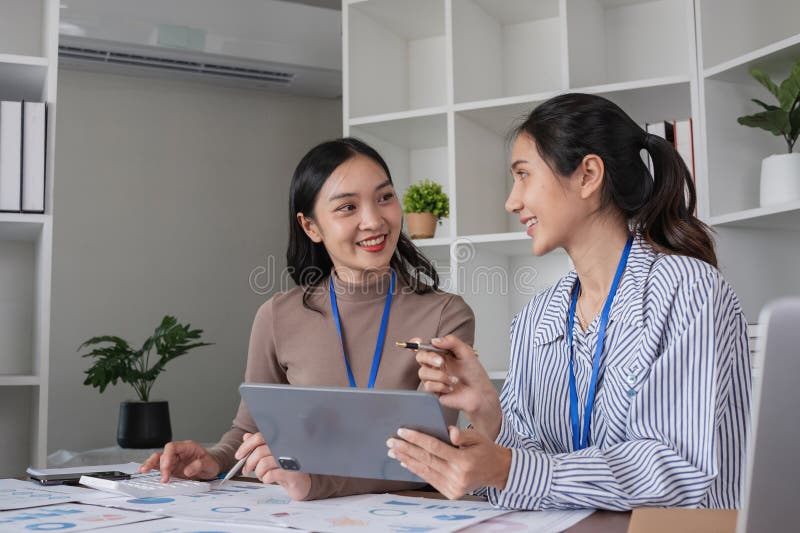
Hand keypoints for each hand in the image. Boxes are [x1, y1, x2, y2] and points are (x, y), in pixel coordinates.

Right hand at [138, 440, 220, 482]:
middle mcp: (178, 452)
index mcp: (187, 447)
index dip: (167, 456)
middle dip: (158, 464)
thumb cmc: (210, 463)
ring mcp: (173, 460)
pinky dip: (152, 469)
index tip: (166, 468)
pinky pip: (159, 466)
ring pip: (158, 459)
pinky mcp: (171, 468)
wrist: (212, 467)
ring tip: (143, 470)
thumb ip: (199, 465)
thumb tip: (187, 470)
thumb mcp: (209, 464)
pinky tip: (145, 471)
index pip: (172, 447)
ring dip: (150, 465)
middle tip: (158, 475)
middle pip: (163, 453)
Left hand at [236, 432, 311, 499]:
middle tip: (246, 470)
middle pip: (259, 451)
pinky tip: (269, 479)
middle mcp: (286, 448)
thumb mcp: (270, 456)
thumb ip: (259, 445)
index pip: (260, 437)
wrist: (302, 484)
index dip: (247, 445)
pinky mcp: (292, 473)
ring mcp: (290, 460)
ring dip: (258, 473)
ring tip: (262, 475)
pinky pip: (271, 475)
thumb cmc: (286, 469)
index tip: (239, 455)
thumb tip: (246, 436)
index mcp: (280, 441)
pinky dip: (266, 479)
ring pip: (263, 464)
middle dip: (249, 463)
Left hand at [386, 426, 511, 499]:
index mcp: (464, 461)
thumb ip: (462, 434)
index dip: (417, 438)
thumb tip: (448, 432)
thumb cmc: (485, 450)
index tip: (402, 431)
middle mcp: (457, 476)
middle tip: (391, 441)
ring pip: (425, 470)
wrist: (497, 471)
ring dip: (407, 460)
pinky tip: (405, 462)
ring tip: (393, 451)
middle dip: (406, 449)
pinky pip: (429, 479)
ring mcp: (453, 487)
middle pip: (426, 459)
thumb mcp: (477, 436)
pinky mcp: (451, 492)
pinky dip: (416, 470)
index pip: (434, 447)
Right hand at [415, 335, 501, 437]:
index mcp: (442, 354)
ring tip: (453, 379)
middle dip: (429, 358)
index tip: (418, 342)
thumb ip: (452, 342)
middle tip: (441, 362)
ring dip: (439, 375)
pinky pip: (428, 386)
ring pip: (423, 373)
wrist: (479, 393)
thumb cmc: (474, 373)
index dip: (417, 343)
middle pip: (420, 357)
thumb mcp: (466, 352)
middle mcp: (435, 365)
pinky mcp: (434, 390)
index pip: (425, 346)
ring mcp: (434, 378)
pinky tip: (451, 387)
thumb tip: (435, 340)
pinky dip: (441, 386)